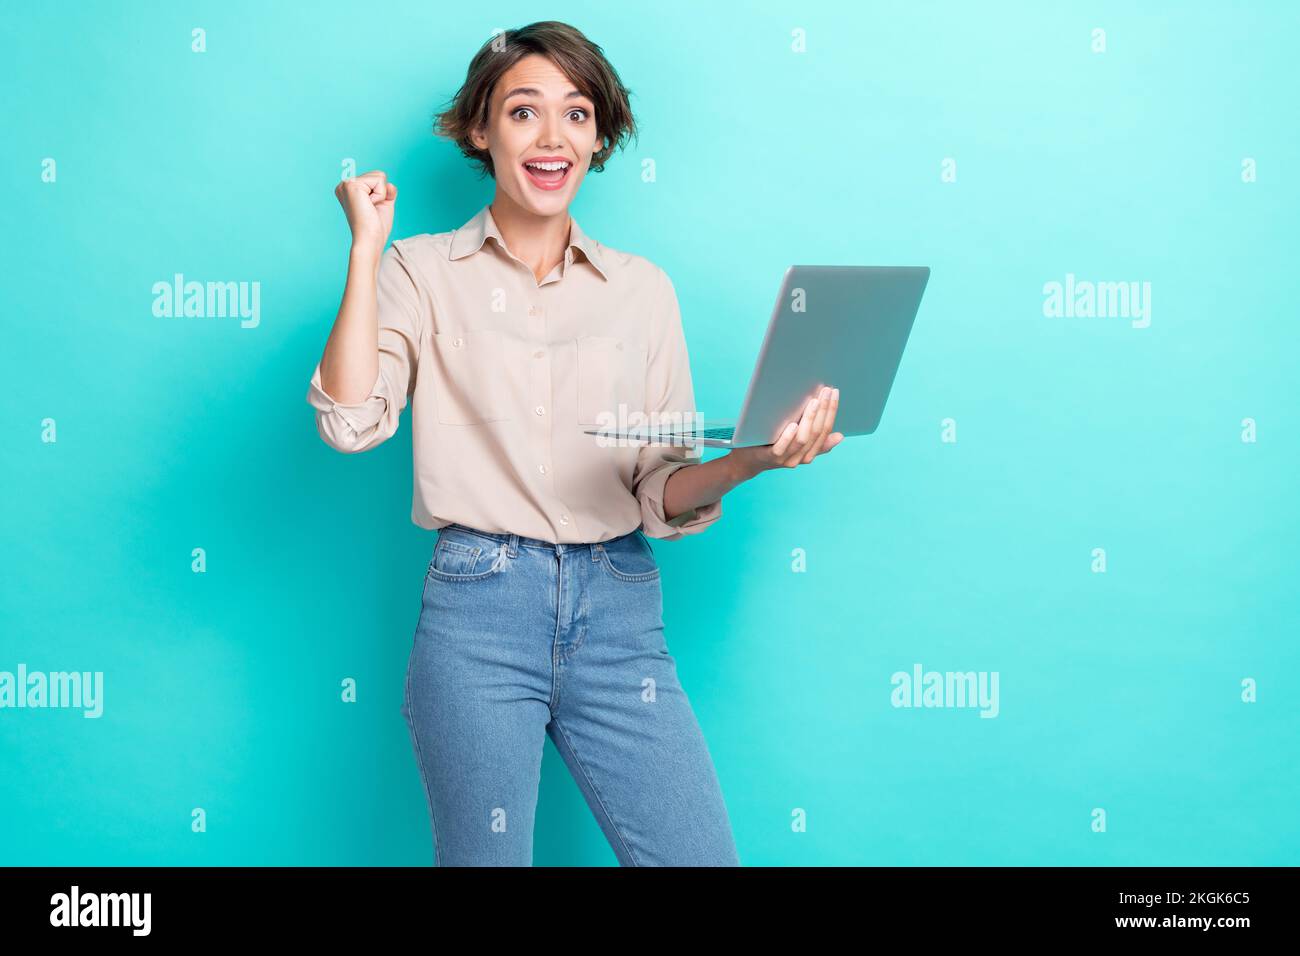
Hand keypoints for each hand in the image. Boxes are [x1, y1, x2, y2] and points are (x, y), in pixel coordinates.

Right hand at [335, 169, 397, 256]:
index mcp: (349, 190)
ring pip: (379, 176)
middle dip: (382, 193)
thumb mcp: (384, 204)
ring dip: (381, 194)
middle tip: (371, 209)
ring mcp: (346, 184)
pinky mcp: (351, 185)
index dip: (381, 194)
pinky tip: (369, 205)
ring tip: (370, 207)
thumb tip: (390, 184)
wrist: (370, 240)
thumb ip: (387, 190)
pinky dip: (380, 195)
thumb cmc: (376, 227)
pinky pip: (379, 180)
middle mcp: (344, 185)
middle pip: (378, 174)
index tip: (372, 209)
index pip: (376, 179)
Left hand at [726, 386, 843, 475]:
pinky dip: (788, 436)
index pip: (825, 430)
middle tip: (825, 391)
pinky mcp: (770, 457)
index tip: (834, 392)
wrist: (748, 461)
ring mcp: (785, 459)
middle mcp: (800, 458)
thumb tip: (839, 436)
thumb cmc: (773, 446)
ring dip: (809, 419)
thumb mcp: (796, 443)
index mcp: (810, 453)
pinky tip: (793, 424)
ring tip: (813, 402)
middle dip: (823, 410)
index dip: (831, 411)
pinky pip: (782, 447)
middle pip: (816, 433)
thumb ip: (815, 440)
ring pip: (802, 439)